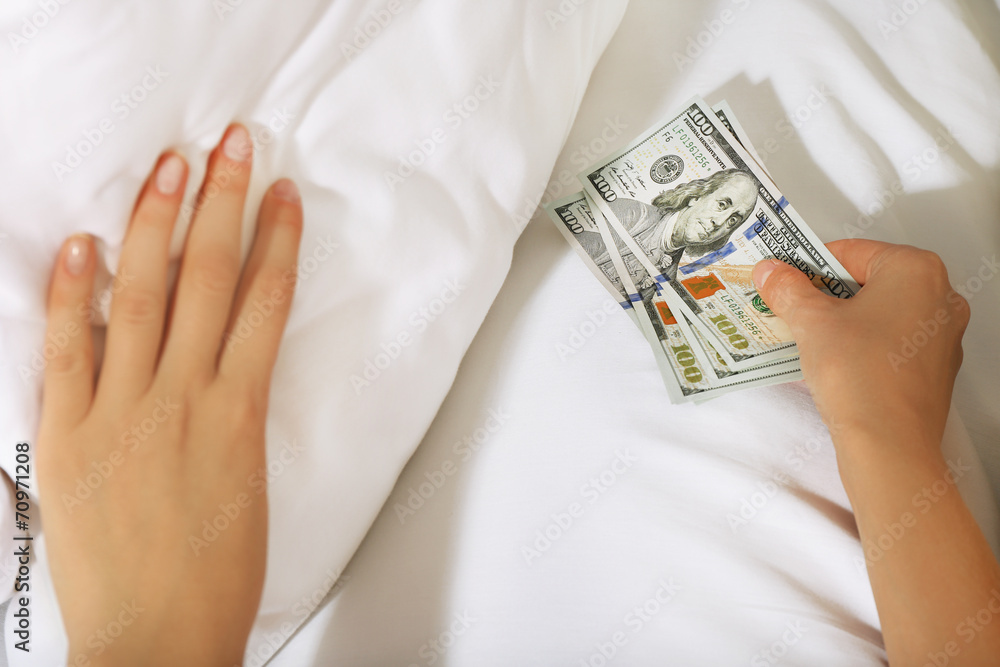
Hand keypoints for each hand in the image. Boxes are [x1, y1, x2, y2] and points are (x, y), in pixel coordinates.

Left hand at [36, 125, 302, 664]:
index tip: (281, 193)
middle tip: (231, 146)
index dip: (276, 240)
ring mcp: (122, 411)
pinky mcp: (67, 434)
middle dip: (223, 203)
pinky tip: (81, 244)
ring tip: (168, 168)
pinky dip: (73, 293)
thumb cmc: (217, 577)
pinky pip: (68, 349)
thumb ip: (234, 414)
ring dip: (156, 224)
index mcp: (239, 413)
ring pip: (144, 296)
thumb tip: (225, 364)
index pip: (264, 303)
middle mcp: (183, 398)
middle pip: (209, 279)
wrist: (157, 642)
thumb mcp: (250, 484)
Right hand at [752, 239, 969, 456]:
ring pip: (880, 312)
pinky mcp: (934, 368)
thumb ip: (788, 289)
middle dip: (825, 292)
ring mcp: (941, 334)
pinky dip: (861, 343)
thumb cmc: (861, 375)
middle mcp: (940, 296)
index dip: (808, 263)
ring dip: (842, 319)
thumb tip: (771, 271)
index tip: (782, 277)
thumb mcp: (811, 322)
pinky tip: (833, 360)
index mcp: (916, 270)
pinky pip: (890, 341)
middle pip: (867, 280)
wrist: (889, 444)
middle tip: (789, 304)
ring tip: (805, 334)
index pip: (850, 252)